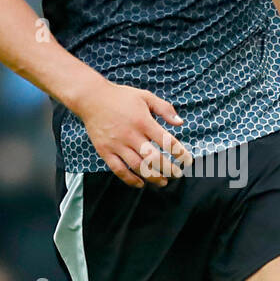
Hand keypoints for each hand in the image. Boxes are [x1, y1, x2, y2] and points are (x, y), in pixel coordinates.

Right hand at [77, 81, 191, 187]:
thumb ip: (164, 109)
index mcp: (143, 121)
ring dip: (153, 177)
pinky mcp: (105, 151)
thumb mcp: (145, 96)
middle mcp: (131, 134)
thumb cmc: (121, 97)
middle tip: (177, 174)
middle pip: (154, 158)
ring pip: (138, 167)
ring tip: (163, 182)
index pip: (166, 141)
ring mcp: (117, 144)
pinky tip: (141, 184)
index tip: (188, 161)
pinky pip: (119, 170)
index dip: (180, 153)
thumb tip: (180, 123)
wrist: (91, 98)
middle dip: (169, 169)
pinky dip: (131, 180)